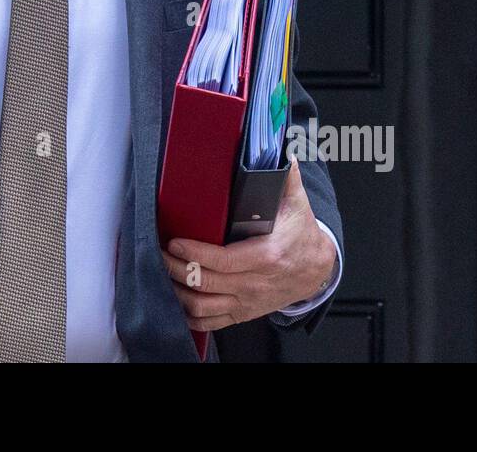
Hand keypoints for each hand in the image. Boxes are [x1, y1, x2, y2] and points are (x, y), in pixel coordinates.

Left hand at [160, 158, 336, 332]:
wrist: (317, 270)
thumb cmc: (302, 236)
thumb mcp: (297, 205)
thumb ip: (286, 179)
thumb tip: (281, 153)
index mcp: (266, 257)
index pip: (223, 261)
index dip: (195, 253)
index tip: (175, 241)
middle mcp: (254, 284)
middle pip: (206, 283)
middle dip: (177, 268)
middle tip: (159, 252)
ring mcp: (247, 302)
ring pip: (204, 307)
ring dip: (178, 292)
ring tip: (163, 272)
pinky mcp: (242, 313)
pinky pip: (211, 322)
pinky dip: (190, 314)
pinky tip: (176, 299)